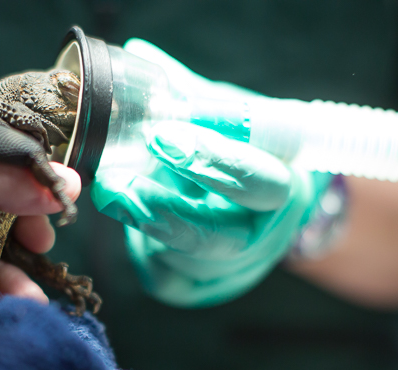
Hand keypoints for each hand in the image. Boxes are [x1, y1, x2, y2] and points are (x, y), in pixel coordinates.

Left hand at [90, 41, 326, 306]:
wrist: (261, 198)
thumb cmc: (242, 146)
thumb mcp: (227, 114)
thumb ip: (190, 94)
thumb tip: (140, 55)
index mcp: (285, 183)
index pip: (259, 181)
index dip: (212, 161)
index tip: (162, 135)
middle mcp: (267, 232)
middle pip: (224, 238)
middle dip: (169, 212)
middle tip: (120, 185)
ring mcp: (240, 266)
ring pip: (192, 263)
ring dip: (147, 228)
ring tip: (112, 193)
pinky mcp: (207, 286)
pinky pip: (173, 283)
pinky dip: (146, 256)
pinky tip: (130, 222)